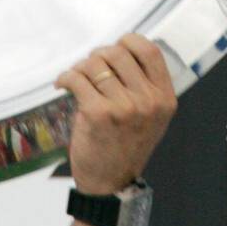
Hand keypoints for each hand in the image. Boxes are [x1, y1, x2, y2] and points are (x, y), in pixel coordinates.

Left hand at [53, 35, 177, 195]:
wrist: (109, 183)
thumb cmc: (125, 149)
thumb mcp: (150, 119)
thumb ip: (145, 88)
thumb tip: (120, 53)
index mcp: (164, 99)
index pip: (150, 51)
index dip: (129, 41)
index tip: (115, 47)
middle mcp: (148, 101)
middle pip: (119, 53)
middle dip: (98, 55)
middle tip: (88, 67)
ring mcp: (123, 107)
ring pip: (95, 64)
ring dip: (80, 66)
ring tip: (75, 77)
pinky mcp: (97, 114)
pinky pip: (77, 79)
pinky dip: (66, 77)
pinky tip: (62, 84)